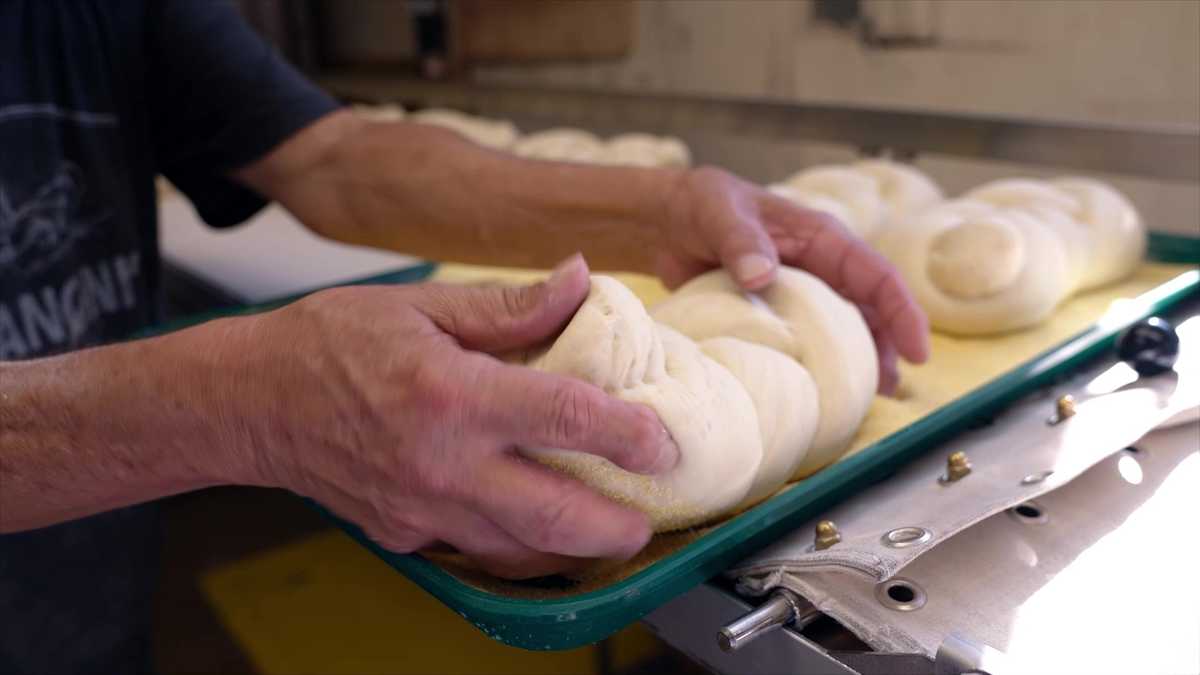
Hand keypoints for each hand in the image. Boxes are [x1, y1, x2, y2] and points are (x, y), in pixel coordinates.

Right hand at [225, 255, 677, 578]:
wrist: (251, 403)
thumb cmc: (329, 343)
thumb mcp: (423, 304)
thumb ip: (510, 305)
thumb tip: (579, 280)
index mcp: (452, 394)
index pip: (563, 417)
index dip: (627, 433)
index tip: (662, 443)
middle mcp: (442, 463)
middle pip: (554, 515)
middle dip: (617, 526)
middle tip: (650, 514)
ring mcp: (421, 508)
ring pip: (521, 551)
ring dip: (575, 549)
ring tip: (610, 528)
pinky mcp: (405, 534)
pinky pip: (478, 552)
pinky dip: (519, 548)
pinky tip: (540, 529)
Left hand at [658, 167, 930, 392]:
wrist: (667, 222)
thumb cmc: (702, 206)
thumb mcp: (719, 215)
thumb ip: (740, 241)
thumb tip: (762, 274)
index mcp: (820, 238)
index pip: (875, 275)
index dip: (902, 312)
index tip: (918, 351)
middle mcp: (820, 266)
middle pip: (869, 309)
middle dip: (888, 346)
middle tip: (891, 388)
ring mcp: (800, 291)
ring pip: (844, 327)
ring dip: (858, 359)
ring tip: (865, 398)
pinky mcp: (777, 311)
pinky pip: (808, 338)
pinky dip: (819, 362)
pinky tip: (818, 391)